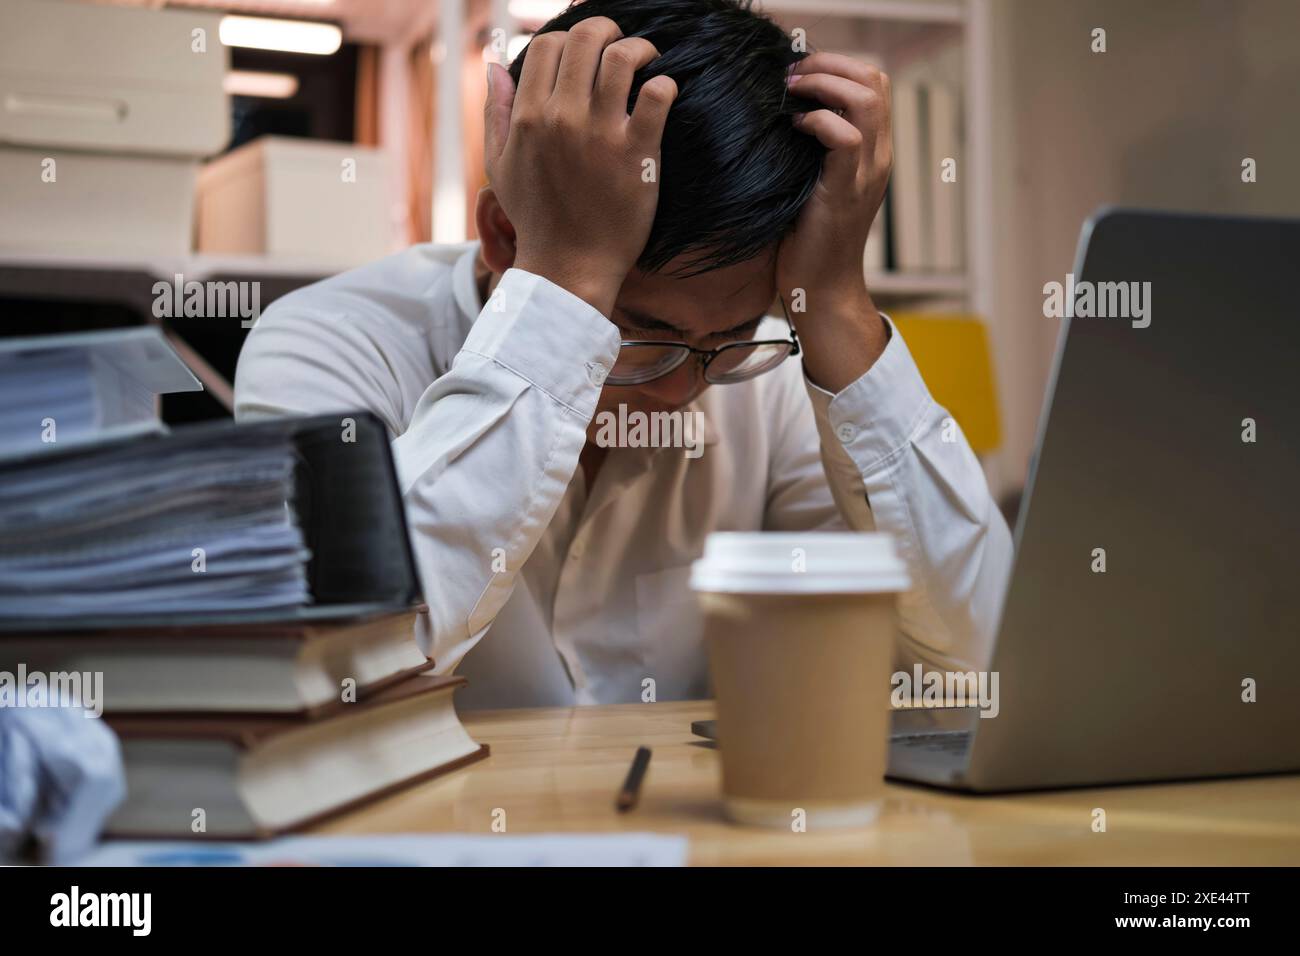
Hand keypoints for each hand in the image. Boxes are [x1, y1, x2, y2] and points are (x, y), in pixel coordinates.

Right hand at [483, 17, 677, 316]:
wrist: (568, 268)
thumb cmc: (536, 219)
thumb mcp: (500, 167)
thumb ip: (497, 113)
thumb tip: (497, 66)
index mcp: (529, 117)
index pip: (547, 45)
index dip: (567, 37)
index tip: (583, 51)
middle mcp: (562, 118)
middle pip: (586, 39)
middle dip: (606, 29)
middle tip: (619, 42)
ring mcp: (601, 134)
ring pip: (623, 57)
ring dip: (639, 48)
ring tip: (648, 60)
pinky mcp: (637, 153)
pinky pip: (657, 94)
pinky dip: (664, 84)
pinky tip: (663, 94)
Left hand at [778, 53, 892, 390]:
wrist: (820, 291)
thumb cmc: (806, 242)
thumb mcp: (811, 185)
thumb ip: (809, 151)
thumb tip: (779, 117)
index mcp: (873, 153)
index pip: (875, 84)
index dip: (838, 66)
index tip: (799, 73)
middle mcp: (878, 158)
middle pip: (876, 81)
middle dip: (830, 65)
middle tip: (792, 75)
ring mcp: (866, 174)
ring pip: (867, 100)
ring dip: (824, 85)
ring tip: (793, 92)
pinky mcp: (845, 192)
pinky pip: (844, 138)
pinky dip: (818, 121)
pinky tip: (795, 128)